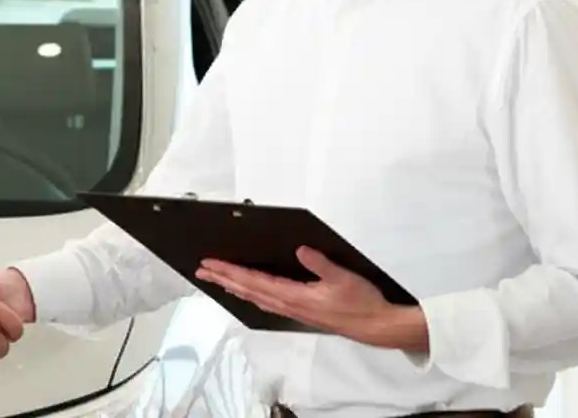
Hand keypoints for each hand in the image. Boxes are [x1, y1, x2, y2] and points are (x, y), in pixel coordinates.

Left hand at [196, 246, 428, 351]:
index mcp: (294, 296)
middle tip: (202, 271)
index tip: (211, 264)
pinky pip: (266, 303)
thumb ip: (321, 263)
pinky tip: (248, 293)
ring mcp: (293, 310)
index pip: (253, 281)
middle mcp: (288, 304)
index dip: (230, 271)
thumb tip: (301, 250)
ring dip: (233, 287)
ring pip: (255, 297)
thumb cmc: (361, 302)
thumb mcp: (343, 278)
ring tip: (216, 280)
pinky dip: (251, 295)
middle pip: (247, 290)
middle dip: (223, 279)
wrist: (376, 326)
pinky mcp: (300, 311)